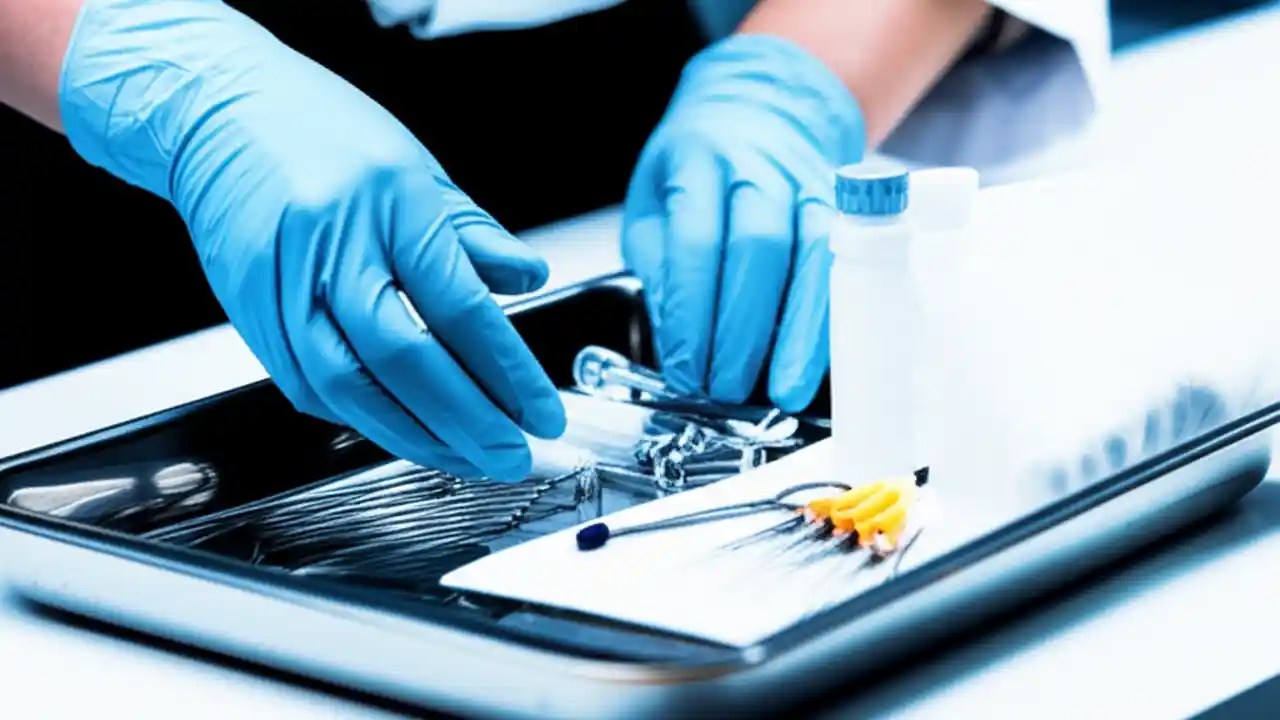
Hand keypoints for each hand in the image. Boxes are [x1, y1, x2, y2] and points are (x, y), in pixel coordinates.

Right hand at [59, 0, 564, 480]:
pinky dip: (360, 418)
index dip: (507, 371)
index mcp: (391, 202)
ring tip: (466, 459)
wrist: (217, 111)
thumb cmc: (322, 130)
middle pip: (403, 357)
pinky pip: (306, 384)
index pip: (459, 306)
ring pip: (348, 384)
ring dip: (415, 437)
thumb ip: (473, 235)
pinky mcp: (248, 310)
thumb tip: (529, 278)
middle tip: (511, 455)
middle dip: (466, 421)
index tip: (541, 413)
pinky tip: (403, 432)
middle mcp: (333, 243)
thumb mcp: (418, 169)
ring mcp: (281, 280)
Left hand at [622, 34, 864, 411]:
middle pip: (758, 249)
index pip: (696, 242)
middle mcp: (760, 167)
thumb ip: (661, 263)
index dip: (691, 312)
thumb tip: (676, 337)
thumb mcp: (654, 201)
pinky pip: (846, 266)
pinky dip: (832, 319)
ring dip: (799, 332)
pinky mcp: (847, 209)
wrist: (768, 107)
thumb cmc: (702, 164)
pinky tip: (820, 361)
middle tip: (726, 388)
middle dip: (742, 330)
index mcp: (700, 161)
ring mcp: (812, 184)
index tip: (684, 367)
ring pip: (814, 256)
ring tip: (783, 388)